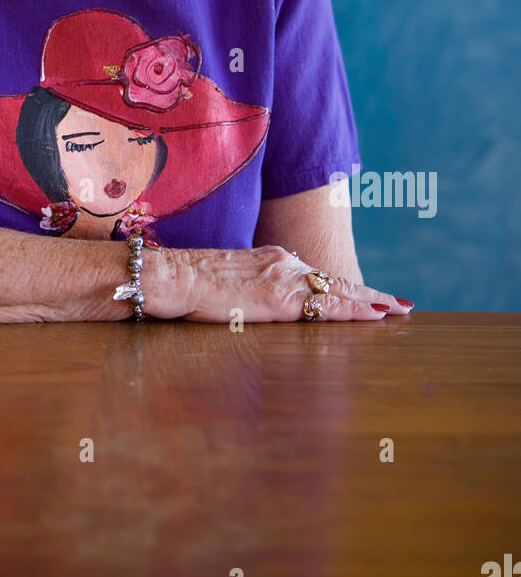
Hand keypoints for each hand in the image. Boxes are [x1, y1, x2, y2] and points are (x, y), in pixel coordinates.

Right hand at [176, 244, 412, 322]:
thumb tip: (264, 301)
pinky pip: (327, 306)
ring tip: (399, 310)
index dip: (344, 288)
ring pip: (339, 292)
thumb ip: (254, 288)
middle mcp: (285, 263)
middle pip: (335, 281)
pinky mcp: (280, 298)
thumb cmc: (191, 284)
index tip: (367, 296)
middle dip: (370, 295)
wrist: (174, 276)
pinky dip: (356, 311)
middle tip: (400, 304)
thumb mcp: (230, 283)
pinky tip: (376, 316)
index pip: (316, 276)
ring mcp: (285, 278)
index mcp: (273, 260)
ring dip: (371, 303)